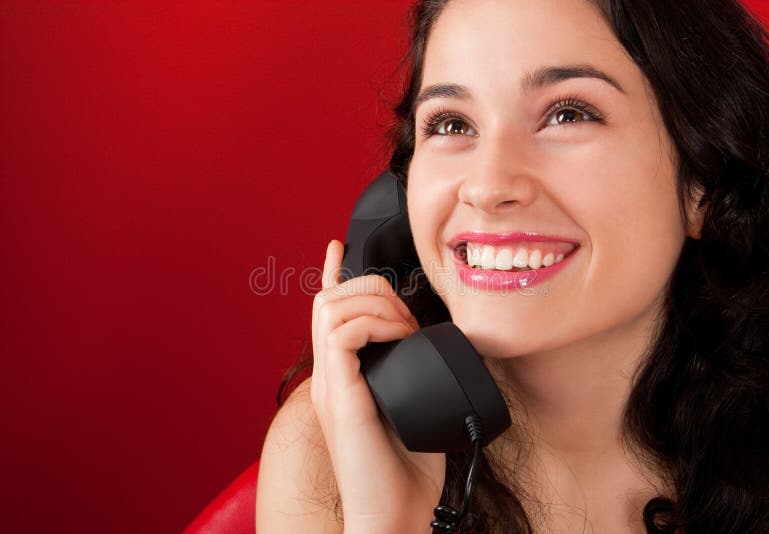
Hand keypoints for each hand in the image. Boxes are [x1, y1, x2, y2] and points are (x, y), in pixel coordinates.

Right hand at [310, 239, 445, 533]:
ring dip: (375, 304)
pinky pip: (341, 332)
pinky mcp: (338, 396)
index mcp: (343, 377)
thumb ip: (412, 374)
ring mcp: (330, 385)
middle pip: (330, 300)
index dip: (332, 275)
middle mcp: (330, 376)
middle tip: (404, 313)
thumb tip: (431, 343)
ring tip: (403, 328)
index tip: (338, 246)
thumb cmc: (407, 469)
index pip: (328, 315)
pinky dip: (372, 324)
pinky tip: (396, 339)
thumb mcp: (414, 406)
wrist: (393, 513)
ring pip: (331, 308)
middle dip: (370, 288)